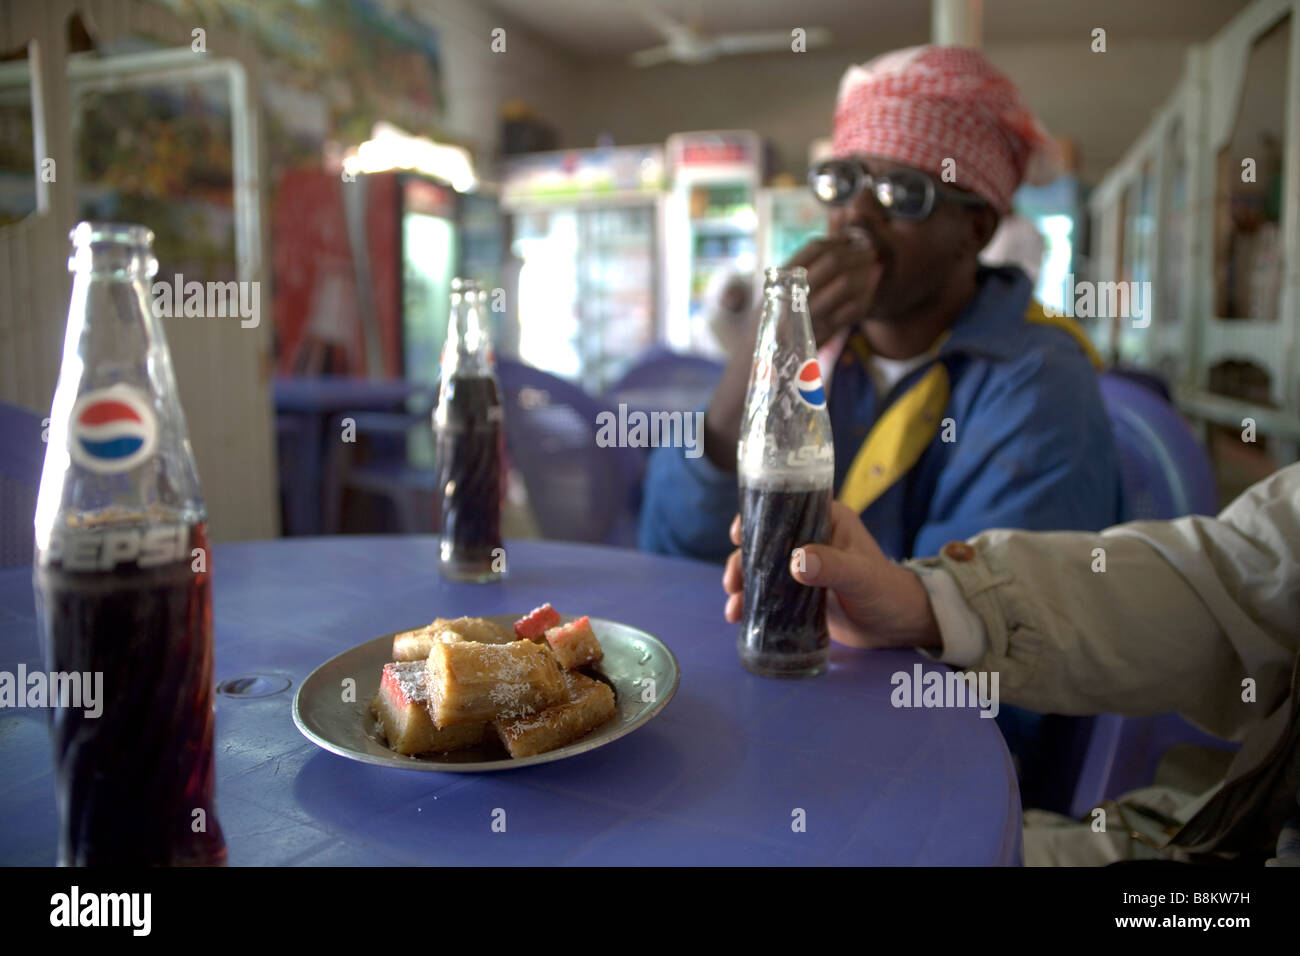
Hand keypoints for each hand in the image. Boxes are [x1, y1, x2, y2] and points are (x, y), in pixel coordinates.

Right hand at [722, 501, 941, 650]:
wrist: (896, 627)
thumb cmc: (886, 592)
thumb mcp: (860, 576)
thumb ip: (832, 566)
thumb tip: (796, 562)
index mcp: (826, 519)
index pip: (785, 506)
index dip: (756, 516)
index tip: (737, 534)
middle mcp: (809, 538)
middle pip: (764, 540)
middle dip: (741, 560)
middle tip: (732, 582)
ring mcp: (801, 567)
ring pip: (761, 568)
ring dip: (742, 584)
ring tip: (734, 609)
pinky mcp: (797, 593)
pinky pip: (767, 593)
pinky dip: (751, 603)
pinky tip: (739, 618)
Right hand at [785, 234, 883, 345]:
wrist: (766, 356)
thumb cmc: (776, 316)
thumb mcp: (780, 289)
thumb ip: (804, 268)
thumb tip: (842, 241)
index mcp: (782, 277)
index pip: (816, 248)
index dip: (840, 240)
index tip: (854, 239)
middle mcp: (792, 292)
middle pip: (833, 261)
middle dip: (856, 253)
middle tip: (870, 251)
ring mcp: (807, 314)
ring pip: (846, 283)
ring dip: (864, 272)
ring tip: (873, 268)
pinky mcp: (823, 333)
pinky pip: (852, 311)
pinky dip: (866, 297)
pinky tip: (871, 291)